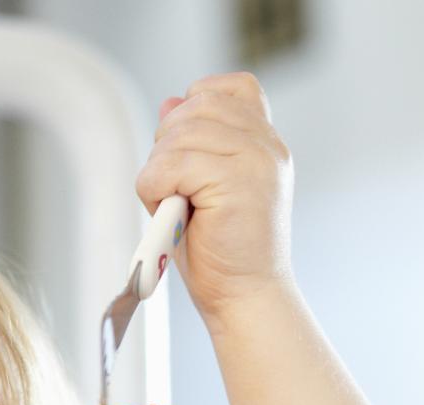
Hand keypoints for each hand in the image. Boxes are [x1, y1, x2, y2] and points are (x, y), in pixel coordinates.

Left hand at [135, 72, 293, 326]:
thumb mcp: (199, 186)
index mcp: (264, 142)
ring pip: (178, 135)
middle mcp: (267, 145)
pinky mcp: (238, 181)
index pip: (230, 88)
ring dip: (160, 173)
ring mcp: (257, 160)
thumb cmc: (220, 251)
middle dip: (169, 144)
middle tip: (177, 191)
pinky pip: (170, 165)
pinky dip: (155, 190)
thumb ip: (189, 143)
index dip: (197, 108)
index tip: (189, 155)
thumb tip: (169, 101)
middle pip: (196, 106)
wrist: (244, 297)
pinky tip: (175, 215)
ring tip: (179, 208)